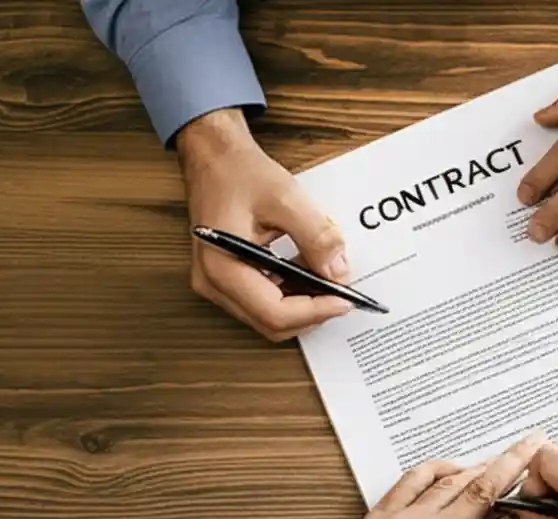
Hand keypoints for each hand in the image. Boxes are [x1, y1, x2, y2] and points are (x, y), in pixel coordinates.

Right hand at [177, 109, 353, 340]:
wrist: (214, 156)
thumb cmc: (238, 172)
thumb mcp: (285, 198)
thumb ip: (315, 236)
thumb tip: (339, 270)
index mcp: (221, 267)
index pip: (274, 312)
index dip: (314, 311)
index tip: (345, 300)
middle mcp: (213, 282)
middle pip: (271, 323)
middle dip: (311, 312)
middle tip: (343, 294)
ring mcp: (217, 283)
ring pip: (268, 316)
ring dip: (302, 305)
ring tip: (329, 280)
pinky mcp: (226, 277)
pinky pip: (263, 300)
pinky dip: (291, 293)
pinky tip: (309, 272)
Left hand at [297, 433, 557, 518]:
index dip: (533, 517)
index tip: (544, 509)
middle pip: (488, 487)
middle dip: (518, 463)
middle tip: (538, 443)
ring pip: (454, 479)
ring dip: (482, 466)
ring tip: (503, 458)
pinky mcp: (380, 515)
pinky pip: (414, 478)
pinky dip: (439, 468)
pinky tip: (454, 468)